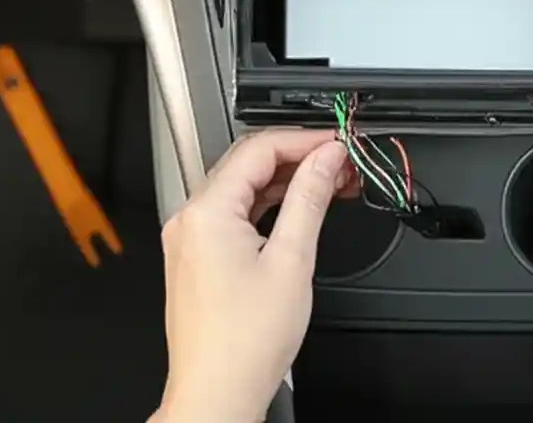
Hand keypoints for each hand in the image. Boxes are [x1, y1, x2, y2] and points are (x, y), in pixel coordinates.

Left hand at [151, 130, 353, 422]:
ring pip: (241, 188)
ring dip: (286, 181)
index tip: (339, 144)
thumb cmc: (245, 342)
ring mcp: (190, 239)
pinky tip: (299, 209)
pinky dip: (268, 205)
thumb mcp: (292, 260)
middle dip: (299, 157)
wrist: (217, 392)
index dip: (305, 140)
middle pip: (248, 164)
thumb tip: (327, 159)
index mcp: (207, 212)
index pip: (259, 149)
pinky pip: (233, 214)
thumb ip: (310, 199)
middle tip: (342, 163)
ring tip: (331, 184)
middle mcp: (190, 220)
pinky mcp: (196, 257)